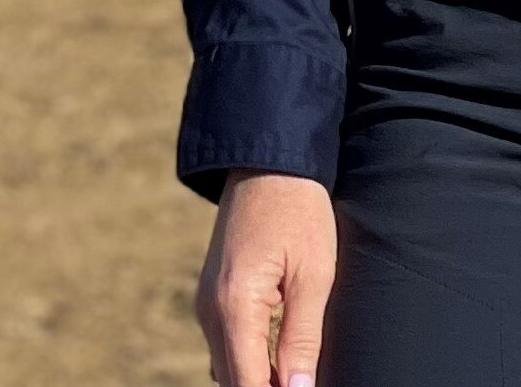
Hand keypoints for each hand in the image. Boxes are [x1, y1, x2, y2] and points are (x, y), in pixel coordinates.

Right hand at [196, 170, 337, 386]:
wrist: (265, 157)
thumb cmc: (298, 210)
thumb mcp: (314, 274)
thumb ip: (302, 340)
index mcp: (234, 305)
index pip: (248, 385)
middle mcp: (210, 309)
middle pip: (233, 382)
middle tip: (303, 380)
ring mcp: (207, 300)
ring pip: (227, 367)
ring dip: (257, 378)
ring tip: (296, 373)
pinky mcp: (212, 292)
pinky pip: (227, 344)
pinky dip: (249, 360)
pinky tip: (280, 359)